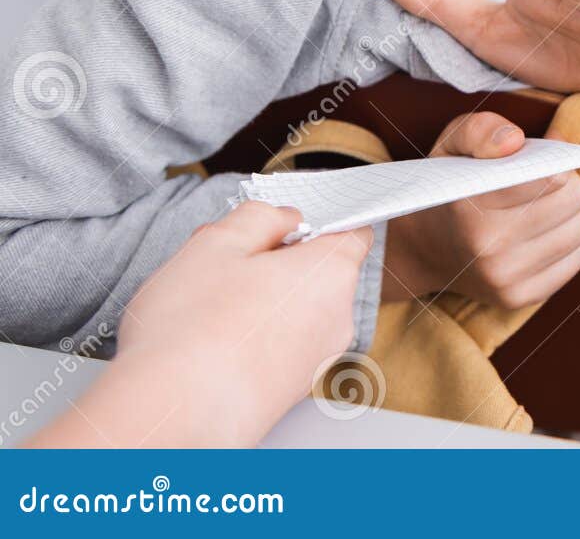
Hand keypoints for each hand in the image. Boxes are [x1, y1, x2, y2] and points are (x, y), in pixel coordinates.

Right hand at [35, 204, 372, 446]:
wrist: (170, 420)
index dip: (318, 223)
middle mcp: (338, 319)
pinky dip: (252, 340)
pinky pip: (280, 349)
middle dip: (276, 264)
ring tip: (205, 309)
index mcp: (331, 273)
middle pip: (319, 273)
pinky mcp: (290, 393)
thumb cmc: (190, 332)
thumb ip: (260, 217)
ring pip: (295, 312)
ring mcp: (316, 361)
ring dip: (259, 302)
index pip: (353, 232)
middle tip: (224, 265)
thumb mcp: (216, 243)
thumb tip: (284, 218)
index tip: (281, 226)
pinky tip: (207, 344)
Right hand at [381, 111, 579, 308]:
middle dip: (566, 184)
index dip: (554, 162)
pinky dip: (567, 244)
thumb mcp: (452, 144)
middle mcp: (488, 248)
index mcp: (471, 206)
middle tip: (544, 183)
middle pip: (574, 199)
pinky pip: (577, 260)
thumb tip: (515, 140)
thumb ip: (481, 129)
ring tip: (542, 208)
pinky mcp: (518, 298)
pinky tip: (540, 236)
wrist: (421, 248)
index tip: (540, 163)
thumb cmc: (448, 187)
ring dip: (570, 214)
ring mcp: (504, 279)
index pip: (552, 176)